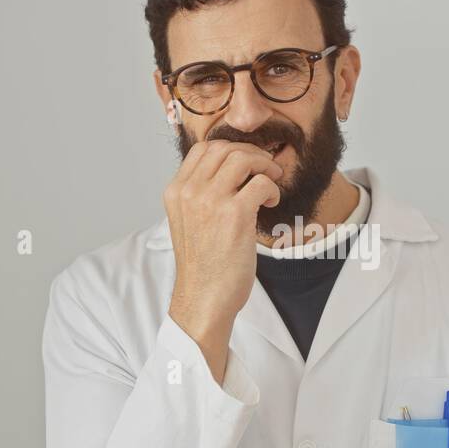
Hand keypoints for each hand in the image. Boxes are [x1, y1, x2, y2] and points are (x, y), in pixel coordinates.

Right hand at [163, 140, 280, 383]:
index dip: (231, 148)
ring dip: (265, 166)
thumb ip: (200, 195)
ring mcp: (210, 201)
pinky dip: (272, 188)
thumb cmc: (203, 266)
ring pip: (244, 159)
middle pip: (225, 148)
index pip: (204, 148)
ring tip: (272, 183)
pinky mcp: (234, 215)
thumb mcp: (189, 222)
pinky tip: (271, 204)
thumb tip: (229, 171)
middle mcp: (189, 192)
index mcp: (175, 192)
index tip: (248, 162)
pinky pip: (261, 183)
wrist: (203, 299)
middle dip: (252, 153)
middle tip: (267, 169)